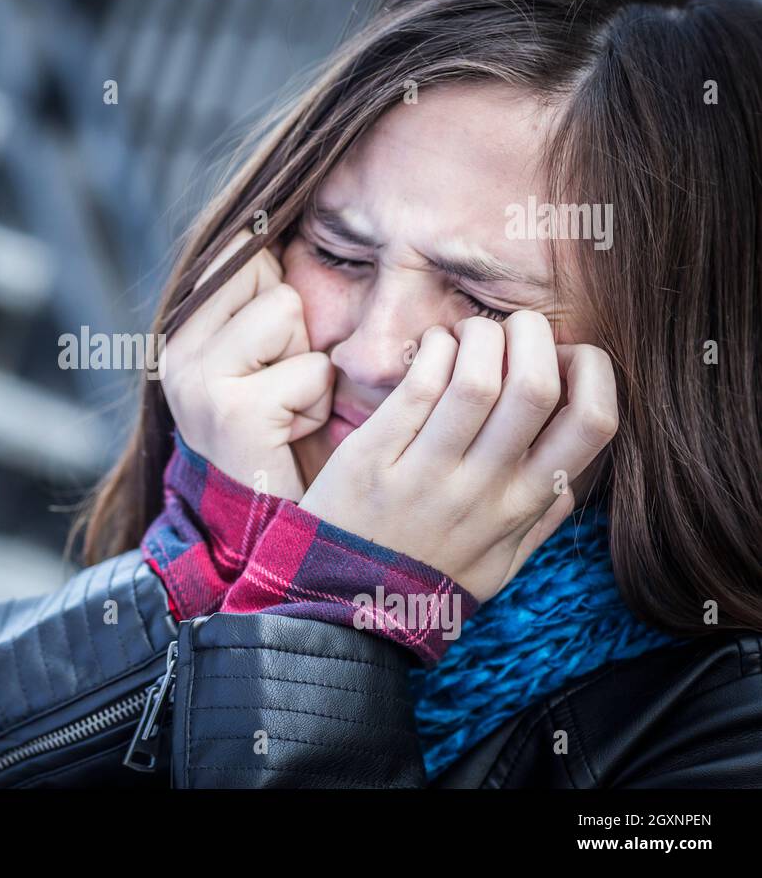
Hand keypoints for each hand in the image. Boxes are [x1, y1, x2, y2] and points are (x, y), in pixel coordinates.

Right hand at [158, 230, 332, 499]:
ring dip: (309, 367)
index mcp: (178, 328)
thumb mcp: (259, 356)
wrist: (259, 523)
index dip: (279, 292)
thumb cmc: (274, 434)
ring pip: (290, 312)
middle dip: (296, 332)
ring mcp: (197, 378)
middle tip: (280, 388)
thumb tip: (281, 219)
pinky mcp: (232, 411)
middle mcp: (175, 348)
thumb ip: (259, 297)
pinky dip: (317, 406)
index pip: (242, 252)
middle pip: (271, 278)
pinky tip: (290, 435)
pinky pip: (310, 370)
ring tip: (288, 411)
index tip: (273, 351)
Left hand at [298, 311, 618, 601]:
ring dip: (479, 335)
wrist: (342, 606)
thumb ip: (542, 520)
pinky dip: (434, 349)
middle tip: (515, 329)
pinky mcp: (373, 456)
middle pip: (535, 386)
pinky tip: (433, 348)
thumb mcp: (501, 564)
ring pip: (477, 377)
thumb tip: (578, 474)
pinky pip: (417, 385)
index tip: (565, 359)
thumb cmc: (426, 578)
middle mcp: (483, 489)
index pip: (593, 424)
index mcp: (523, 507)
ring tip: (469, 336)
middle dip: (534, 334)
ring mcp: (427, 473)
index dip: (592, 371)